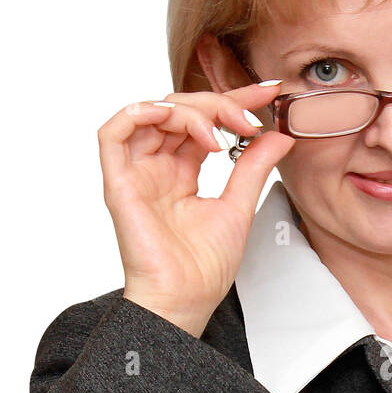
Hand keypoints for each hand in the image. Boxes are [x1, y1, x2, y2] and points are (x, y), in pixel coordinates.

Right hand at [97, 84, 295, 335]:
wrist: (186, 300)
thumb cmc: (205, 267)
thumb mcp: (239, 206)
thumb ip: (253, 167)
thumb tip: (278, 136)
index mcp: (180, 172)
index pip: (203, 121)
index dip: (233, 100)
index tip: (268, 92)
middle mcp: (156, 167)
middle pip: (178, 110)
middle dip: (218, 104)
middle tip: (252, 119)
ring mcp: (136, 173)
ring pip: (151, 113)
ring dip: (189, 110)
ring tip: (221, 132)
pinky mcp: (119, 183)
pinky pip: (113, 133)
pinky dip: (140, 112)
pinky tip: (175, 119)